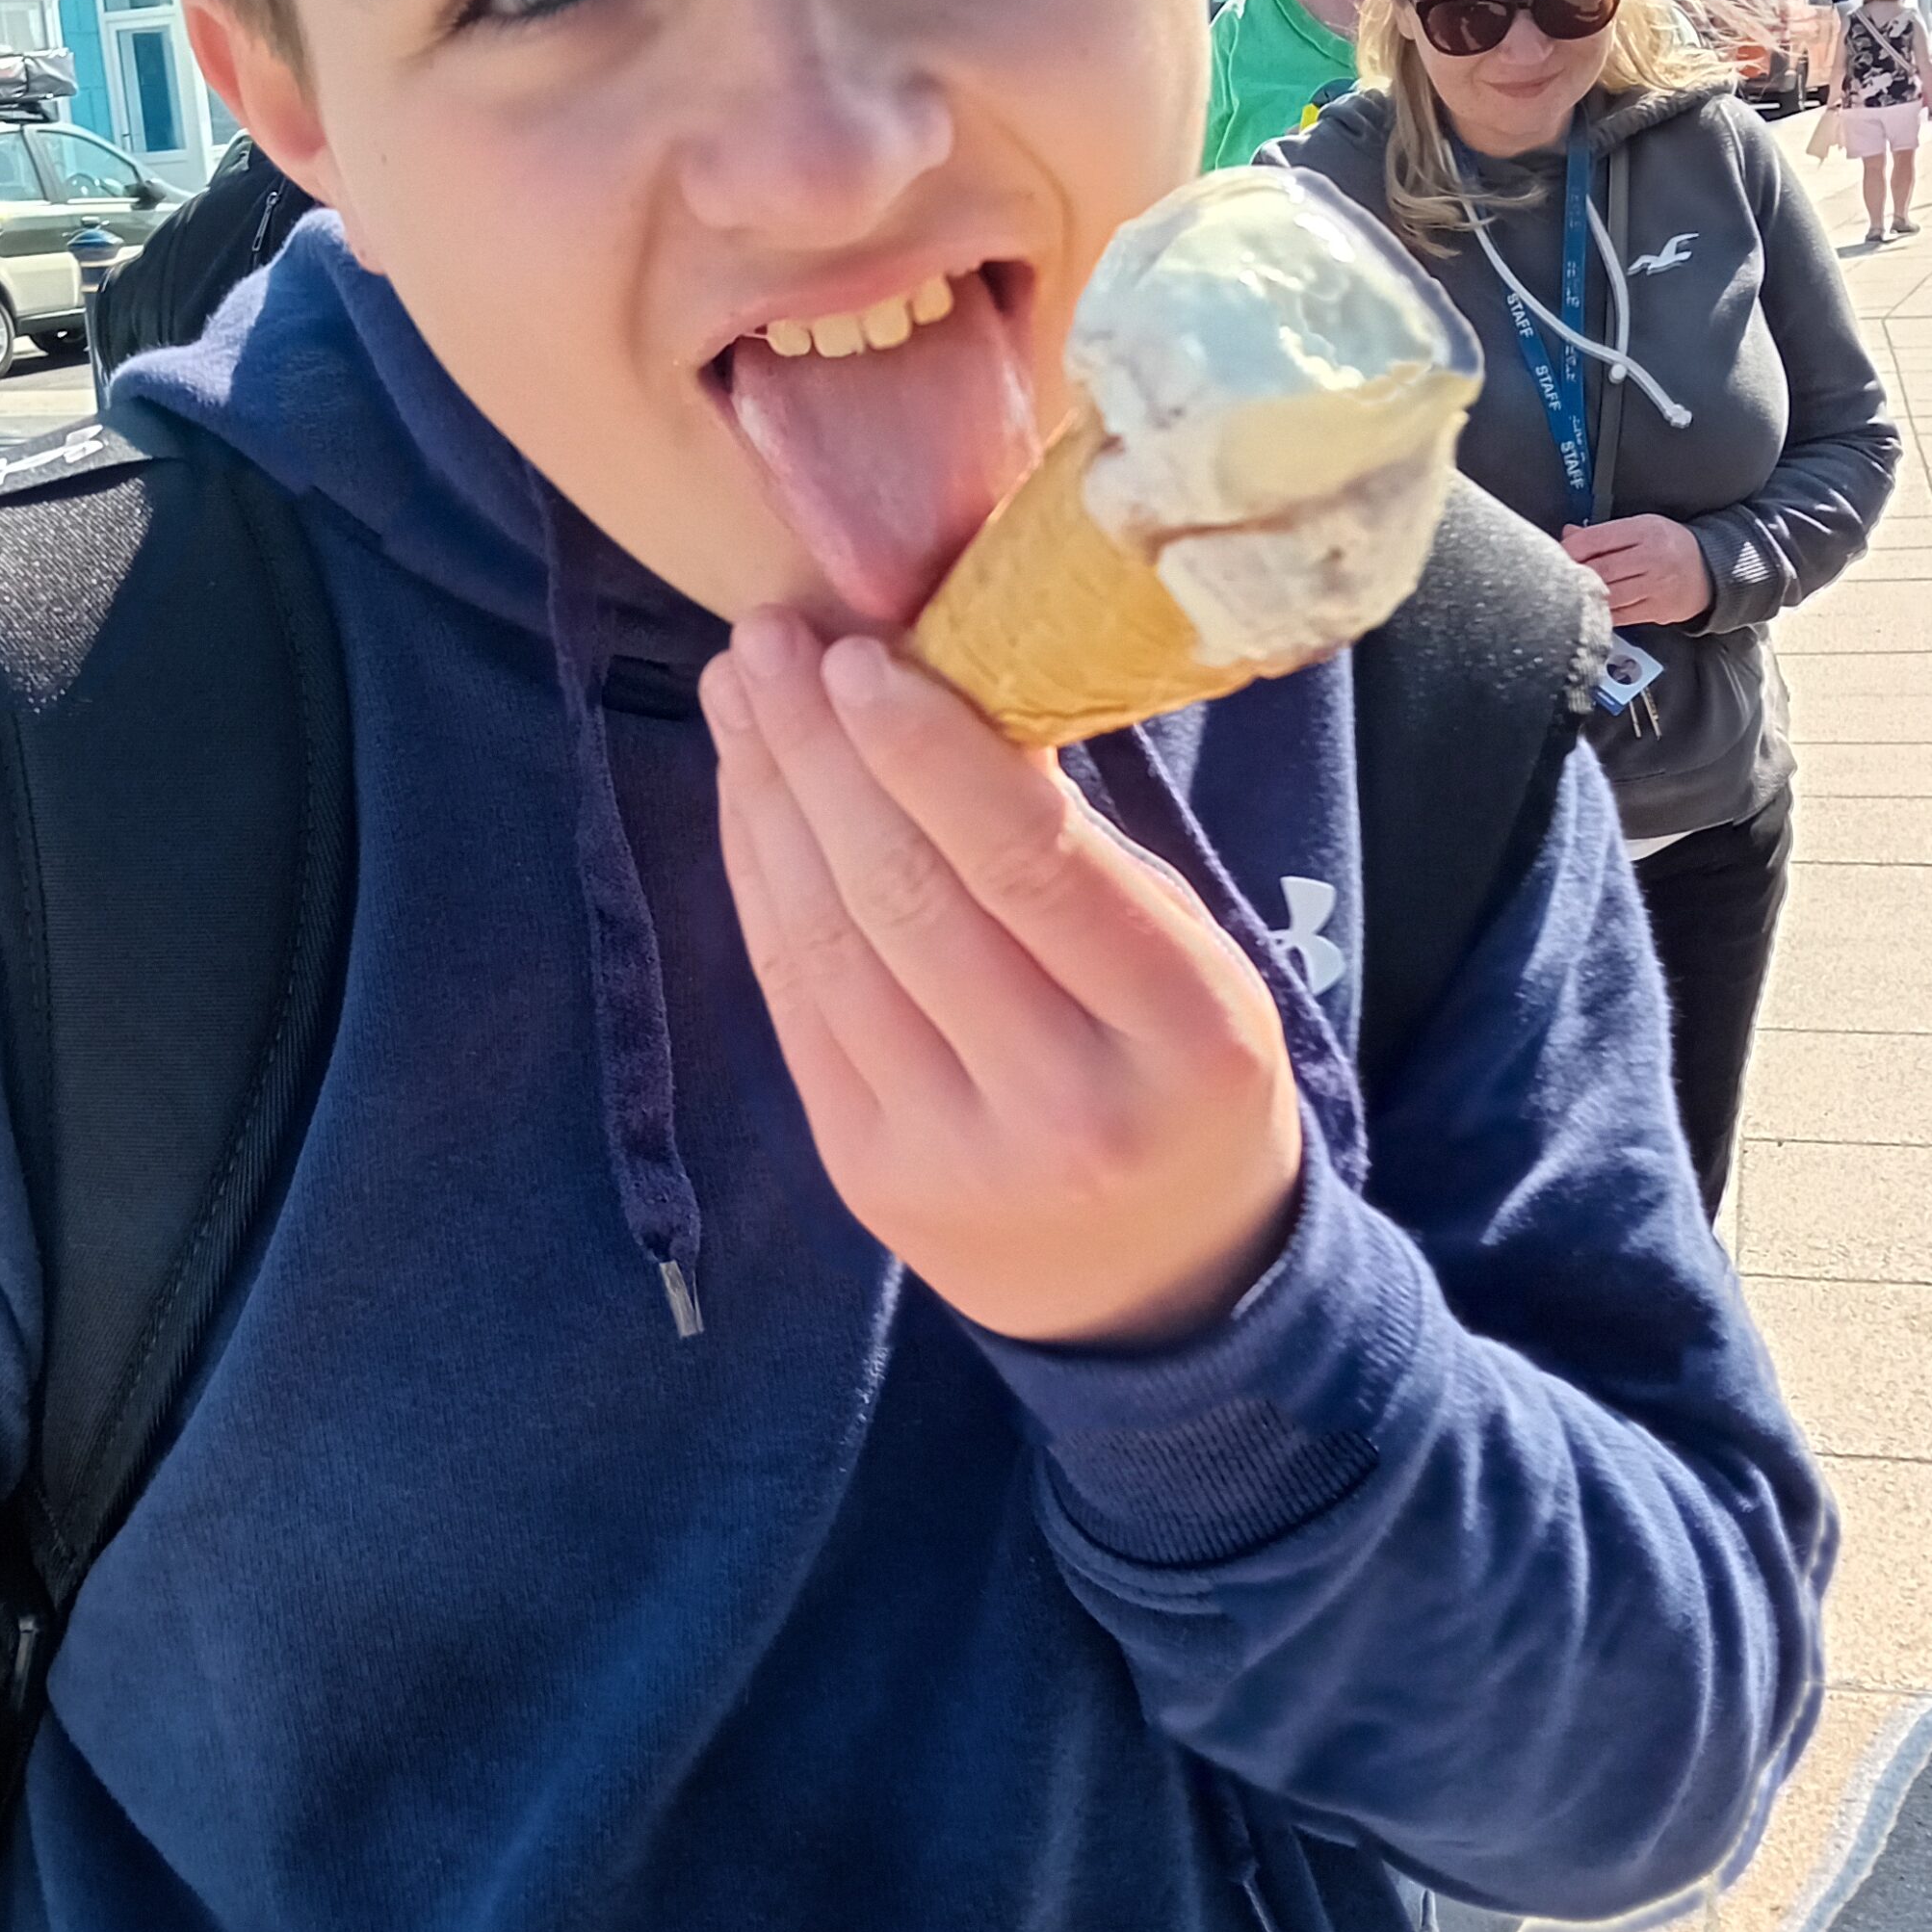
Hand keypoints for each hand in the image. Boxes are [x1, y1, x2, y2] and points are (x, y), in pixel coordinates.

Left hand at [701, 612, 1302, 1348]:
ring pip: (831, 944)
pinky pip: (792, 998)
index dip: (928, 752)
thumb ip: (1082, 855)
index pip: (1032, 868)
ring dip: (768, 799)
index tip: (858, 651)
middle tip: (769, 639)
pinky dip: (759, 880)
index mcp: (1186, 1036)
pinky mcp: (865, 1175)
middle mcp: (1067, 1107)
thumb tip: (945, 685)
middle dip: (822, 752)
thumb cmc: (1183, 1081)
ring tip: (737, 688)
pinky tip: (747, 790)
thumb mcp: (1195, 964)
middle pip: (910, 898)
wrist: (1159, 1292)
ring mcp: (952, 1153)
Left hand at [1562, 513, 1711, 627]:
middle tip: (1560, 576)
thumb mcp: (1641, 527)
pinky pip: (1619, 616)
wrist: (1711, 570)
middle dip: (1575, 573)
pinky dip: (1601, 611)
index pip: (1596, 539)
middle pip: (1600, 570)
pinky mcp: (1657, 610)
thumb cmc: (1669, 545)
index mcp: (1646, 531)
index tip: (1558, 553)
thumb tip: (1568, 534)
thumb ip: (1603, 533)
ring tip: (1574, 592)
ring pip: (1608, 595)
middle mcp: (1652, 559)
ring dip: (1586, 595)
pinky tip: (1593, 606)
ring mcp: (1656, 587)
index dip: (1570, 548)